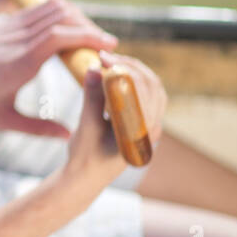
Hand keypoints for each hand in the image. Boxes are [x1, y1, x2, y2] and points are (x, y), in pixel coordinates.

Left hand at [0, 0, 118, 136]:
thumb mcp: (1, 119)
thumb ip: (36, 128)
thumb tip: (69, 135)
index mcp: (20, 62)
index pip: (58, 37)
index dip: (87, 36)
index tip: (110, 46)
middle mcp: (18, 40)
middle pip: (62, 18)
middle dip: (90, 28)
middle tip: (106, 46)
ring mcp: (13, 27)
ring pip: (53, 8)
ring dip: (77, 17)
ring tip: (91, 37)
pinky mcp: (10, 21)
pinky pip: (41, 7)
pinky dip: (62, 12)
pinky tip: (71, 27)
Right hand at [66, 49, 167, 178]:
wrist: (85, 179)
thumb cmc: (84, 156)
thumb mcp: (86, 124)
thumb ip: (92, 95)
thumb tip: (93, 67)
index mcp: (141, 130)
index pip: (141, 89)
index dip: (122, 67)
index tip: (101, 58)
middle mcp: (152, 128)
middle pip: (152, 85)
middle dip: (130, 66)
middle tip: (105, 56)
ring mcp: (150, 127)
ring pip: (152, 90)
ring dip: (134, 73)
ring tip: (111, 63)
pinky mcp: (143, 125)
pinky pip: (146, 98)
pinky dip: (134, 83)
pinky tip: (116, 77)